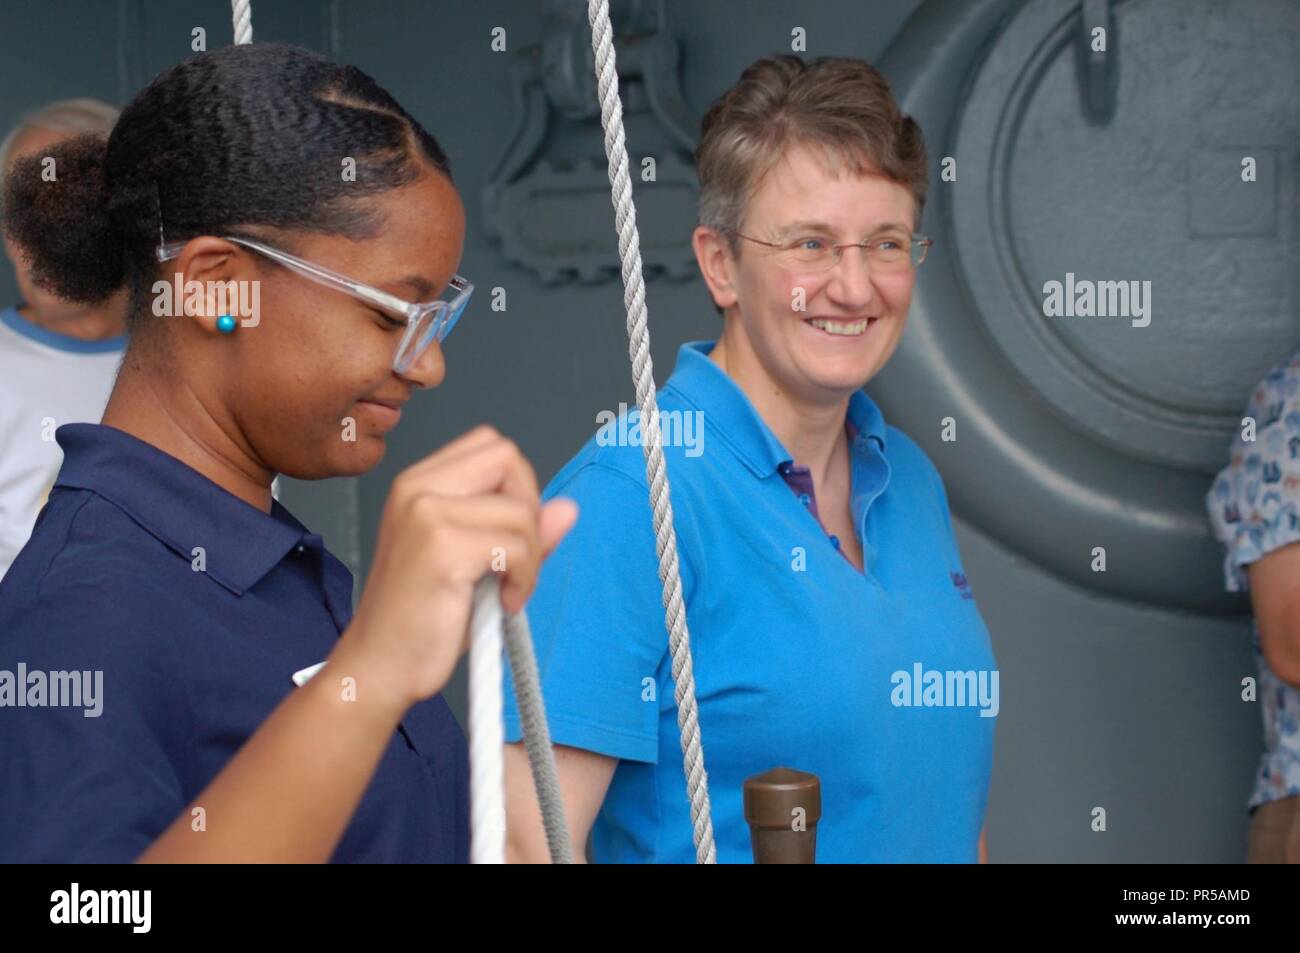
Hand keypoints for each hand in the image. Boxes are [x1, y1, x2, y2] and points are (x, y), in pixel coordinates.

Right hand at [334, 425, 577, 715]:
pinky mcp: (441, 548)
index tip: (511, 534)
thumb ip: (520, 531)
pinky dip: (524, 579)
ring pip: (520, 510)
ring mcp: (426, 513)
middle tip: (516, 557)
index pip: (492, 445)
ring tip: (507, 591)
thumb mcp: (477, 566)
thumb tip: (567, 508)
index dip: (517, 487)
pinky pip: (517, 547)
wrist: (378, 667)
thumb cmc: (422, 620)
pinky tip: (503, 604)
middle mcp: (416, 488)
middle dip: (528, 509)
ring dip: (531, 557)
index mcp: (418, 484)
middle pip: (508, 457)